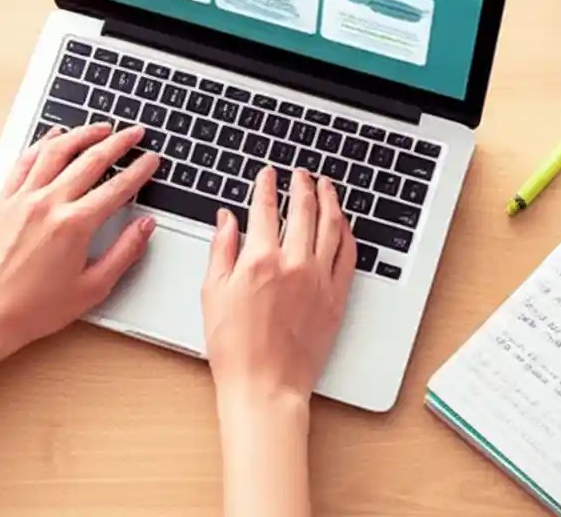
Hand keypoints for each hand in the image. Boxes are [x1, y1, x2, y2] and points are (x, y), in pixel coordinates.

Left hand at [0, 123, 159, 359]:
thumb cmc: (36, 308)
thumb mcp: (93, 288)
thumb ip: (125, 252)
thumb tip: (146, 226)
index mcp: (74, 225)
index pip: (117, 188)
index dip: (139, 170)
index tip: (151, 160)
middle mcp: (48, 204)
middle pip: (90, 160)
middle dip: (118, 143)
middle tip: (135, 133)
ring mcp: (22, 199)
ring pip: (57, 151)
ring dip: (83, 134)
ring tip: (102, 127)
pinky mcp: (3, 201)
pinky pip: (25, 161)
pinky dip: (43, 144)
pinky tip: (55, 137)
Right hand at [202, 167, 356, 404]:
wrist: (266, 386)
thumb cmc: (234, 348)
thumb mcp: (212, 293)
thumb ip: (221, 250)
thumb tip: (226, 219)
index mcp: (259, 259)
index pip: (265, 208)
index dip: (266, 185)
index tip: (267, 174)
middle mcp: (294, 263)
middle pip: (303, 209)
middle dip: (301, 184)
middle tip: (300, 173)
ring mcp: (319, 279)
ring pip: (331, 226)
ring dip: (329, 200)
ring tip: (326, 186)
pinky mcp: (336, 297)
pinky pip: (347, 254)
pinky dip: (347, 232)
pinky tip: (343, 223)